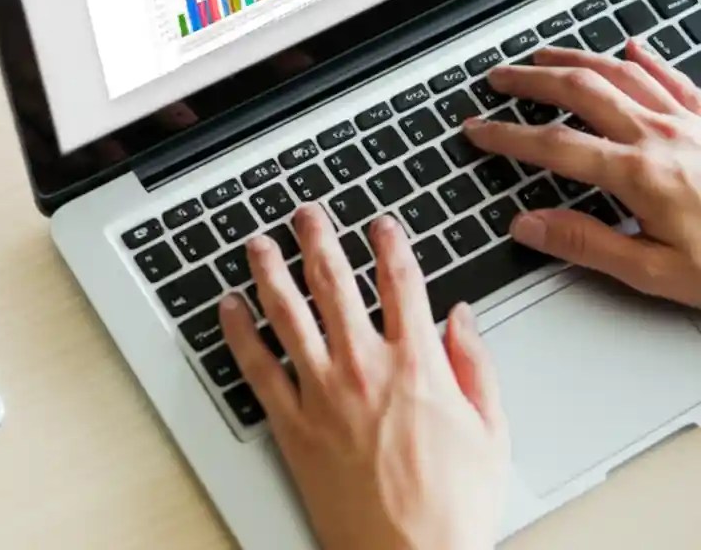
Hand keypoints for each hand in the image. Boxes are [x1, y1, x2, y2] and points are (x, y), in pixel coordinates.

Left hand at [220, 207, 508, 549]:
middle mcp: (365, 368)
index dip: (390, 244)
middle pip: (335, 284)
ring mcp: (322, 394)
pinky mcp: (290, 424)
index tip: (380, 224)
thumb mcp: (492, 430)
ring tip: (258, 243)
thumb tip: (461, 319)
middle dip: (319, 239)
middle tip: (306, 213)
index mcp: (418, 365)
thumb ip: (477, 366)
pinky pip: (255, 368)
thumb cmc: (452, 505)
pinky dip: (238, 333)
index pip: (401, 283)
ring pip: (287, 314)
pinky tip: (227, 309)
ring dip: (270, 271)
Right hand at [465, 41, 700, 307]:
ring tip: (544, 54)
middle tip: (498, 78)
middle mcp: (663, 137)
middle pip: (582, 91)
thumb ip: (588, 244)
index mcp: (640, 175)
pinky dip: (647, 59)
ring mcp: (692, 122)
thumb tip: (530, 225)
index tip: (478, 129)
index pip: (554, 146)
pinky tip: (632, 47)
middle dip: (532, 80)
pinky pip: (676, 77)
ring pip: (623, 73)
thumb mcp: (657, 273)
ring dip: (577, 58)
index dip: (507, 135)